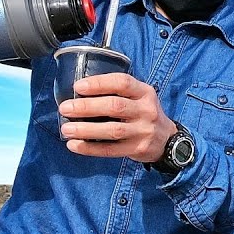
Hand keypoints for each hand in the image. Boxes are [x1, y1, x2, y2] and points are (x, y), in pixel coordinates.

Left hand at [58, 74, 177, 162]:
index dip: (99, 83)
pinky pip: (111, 150)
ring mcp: (144, 131)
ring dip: (86, 129)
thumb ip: (118, 92)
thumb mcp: (140, 97)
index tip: (78, 86)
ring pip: (112, 130)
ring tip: (66, 129)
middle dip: (87, 107)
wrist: (167, 140)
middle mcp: (146, 110)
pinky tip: (74, 145)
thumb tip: (79, 93)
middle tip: (65, 108)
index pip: (122, 83)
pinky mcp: (138, 149)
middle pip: (115, 106)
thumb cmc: (144, 114)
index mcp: (145, 92)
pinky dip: (90, 148)